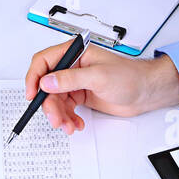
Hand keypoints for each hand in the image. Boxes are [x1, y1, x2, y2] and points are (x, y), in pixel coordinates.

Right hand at [22, 42, 178, 133]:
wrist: (147, 92)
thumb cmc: (130, 76)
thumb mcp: (99, 77)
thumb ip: (71, 79)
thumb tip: (47, 81)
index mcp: (75, 53)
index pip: (44, 61)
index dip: (34, 77)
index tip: (32, 94)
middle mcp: (73, 67)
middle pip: (48, 85)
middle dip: (50, 104)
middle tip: (55, 118)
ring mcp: (77, 82)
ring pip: (56, 100)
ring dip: (59, 115)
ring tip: (68, 125)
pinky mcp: (82, 96)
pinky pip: (66, 109)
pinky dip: (68, 119)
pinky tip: (77, 124)